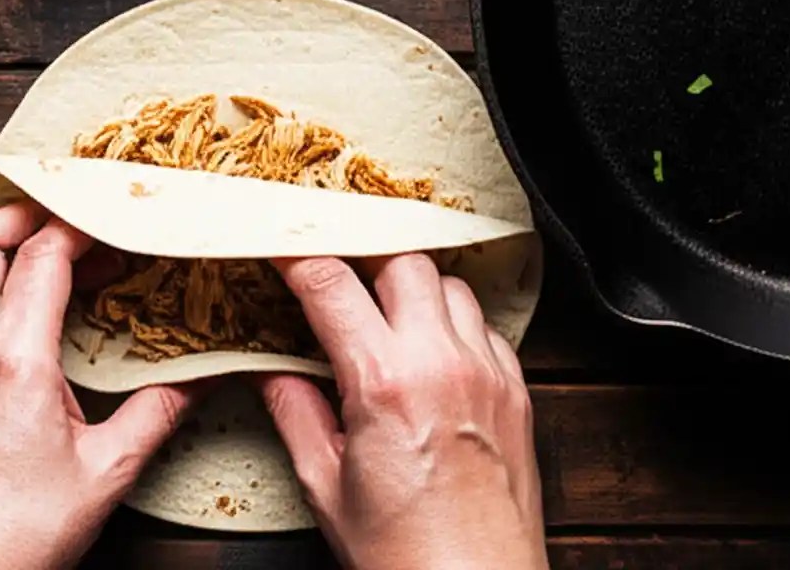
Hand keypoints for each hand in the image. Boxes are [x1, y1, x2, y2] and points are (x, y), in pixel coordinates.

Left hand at [0, 202, 204, 569]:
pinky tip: (29, 316)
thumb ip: (159, 412)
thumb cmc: (20, 533)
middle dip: (23, 214)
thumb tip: (202, 378)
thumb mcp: (108, 472)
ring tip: (59, 263)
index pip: (41, 255)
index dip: (80, 224)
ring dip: (3, 251)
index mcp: (13, 360)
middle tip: (71, 218)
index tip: (114, 219)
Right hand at [255, 254, 546, 569]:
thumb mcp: (326, 484)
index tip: (281, 251)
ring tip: (385, 317)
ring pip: (450, 283)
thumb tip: (272, 373)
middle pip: (401, 259)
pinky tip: (432, 349)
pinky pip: (486, 325)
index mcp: (385, 383)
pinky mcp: (517, 391)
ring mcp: (488, 373)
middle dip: (362, 260)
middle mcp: (442, 364)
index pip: (331, 283)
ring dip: (412, 288)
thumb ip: (294, 412)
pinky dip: (455, 322)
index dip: (297, 256)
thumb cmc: (406, 555)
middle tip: (336, 282)